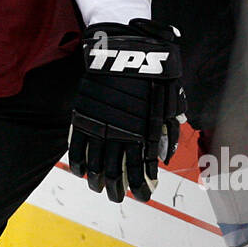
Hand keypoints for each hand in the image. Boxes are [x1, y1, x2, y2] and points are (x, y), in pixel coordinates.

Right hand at [68, 20, 182, 202]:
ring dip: (98, 180)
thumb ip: (168, 132)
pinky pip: (77, 146)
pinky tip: (82, 172)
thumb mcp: (170, 103)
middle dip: (117, 189)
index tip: (143, 196)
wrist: (126, 49)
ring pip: (96, 164)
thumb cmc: (154, 74)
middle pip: (116, 173)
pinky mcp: (84, 115)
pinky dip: (79, 162)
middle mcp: (120, 134)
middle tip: (118, 197)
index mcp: (143, 132)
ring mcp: (99, 125)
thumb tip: (164, 158)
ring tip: (100, 188)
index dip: (141, 187)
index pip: (140, 170)